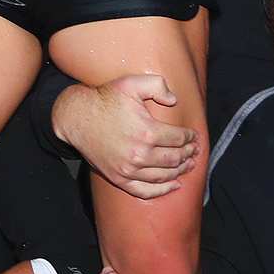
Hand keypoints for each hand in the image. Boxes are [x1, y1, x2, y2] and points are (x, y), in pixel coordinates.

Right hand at [53, 73, 197, 198]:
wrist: (77, 117)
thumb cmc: (105, 98)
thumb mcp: (131, 83)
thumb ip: (157, 86)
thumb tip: (174, 101)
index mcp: (147, 131)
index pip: (178, 139)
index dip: (190, 138)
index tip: (194, 137)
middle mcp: (140, 154)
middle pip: (174, 159)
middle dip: (189, 154)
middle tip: (195, 151)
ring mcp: (128, 169)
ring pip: (163, 175)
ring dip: (180, 171)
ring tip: (189, 165)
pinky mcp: (118, 178)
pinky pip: (145, 190)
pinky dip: (162, 190)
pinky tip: (174, 185)